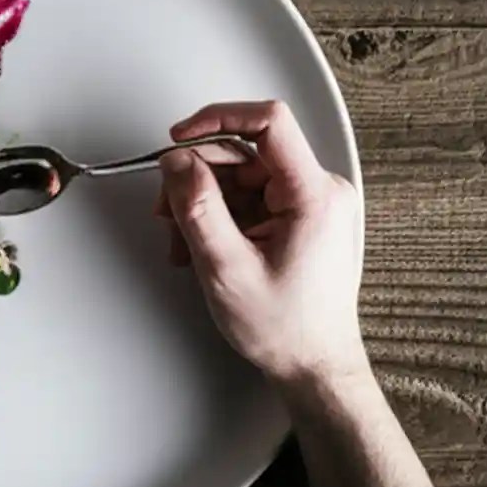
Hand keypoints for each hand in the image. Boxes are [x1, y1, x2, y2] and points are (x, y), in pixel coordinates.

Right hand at [156, 101, 363, 382]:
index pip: (268, 123)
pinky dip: (219, 217)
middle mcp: (320, 191)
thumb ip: (198, 208)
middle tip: (166, 208)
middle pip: (246, 153)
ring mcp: (311, 205)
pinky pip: (251, 199)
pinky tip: (200, 246)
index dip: (217, 120)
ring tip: (181, 241)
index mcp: (314, 195)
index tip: (179, 138)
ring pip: (242, 177)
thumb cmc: (286, 329)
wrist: (313, 366)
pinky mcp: (300, 219)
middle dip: (198, 176)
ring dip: (203, 202)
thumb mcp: (226, 268)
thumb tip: (177, 162)